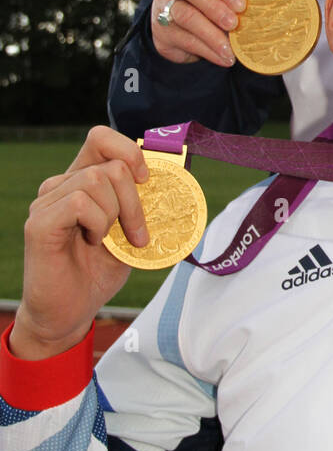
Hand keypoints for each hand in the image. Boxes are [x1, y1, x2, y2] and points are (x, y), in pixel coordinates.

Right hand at [10, 128, 150, 360]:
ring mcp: (47, 202)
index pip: (101, 138)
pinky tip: (92, 243)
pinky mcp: (39, 222)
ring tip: (106, 241)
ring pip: (97, 181)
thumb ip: (141, 208)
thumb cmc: (96, 273)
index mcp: (81, 181)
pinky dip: (98, 223)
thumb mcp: (129, 235)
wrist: (69, 312)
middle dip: (136, 201)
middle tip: (136, 234)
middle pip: (111, 164)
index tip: (147, 181)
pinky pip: (80, 202)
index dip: (129, 151)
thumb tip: (174, 183)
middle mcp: (60, 185)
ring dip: (117, 215)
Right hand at [151, 0, 245, 66]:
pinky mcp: (161, 32)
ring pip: (185, 16)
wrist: (175, 30)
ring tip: (230, 50)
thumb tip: (256, 19)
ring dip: (211, 35)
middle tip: (233, 25)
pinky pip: (184, 40)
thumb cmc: (207, 10)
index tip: (241, 6)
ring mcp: (164, 7)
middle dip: (213, 6)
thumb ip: (232, 5)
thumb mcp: (220, 1)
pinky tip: (222, 58)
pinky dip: (207, 51)